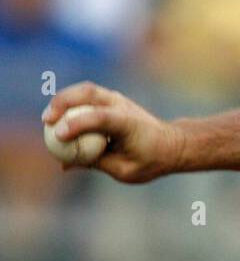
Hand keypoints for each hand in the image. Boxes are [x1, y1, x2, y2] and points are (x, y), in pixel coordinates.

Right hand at [42, 82, 184, 183]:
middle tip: (47, 121)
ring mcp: (117, 100)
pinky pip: (86, 96)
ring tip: (48, 118)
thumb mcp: (125, 170)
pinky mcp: (111, 100)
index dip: (77, 124)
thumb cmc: (151, 160)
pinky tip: (57, 118)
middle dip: (63, 103)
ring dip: (63, 100)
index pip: (100, 117)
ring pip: (85, 90)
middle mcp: (123, 106)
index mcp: (130, 123)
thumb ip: (95, 164)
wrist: (172, 144)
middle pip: (89, 93)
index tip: (58, 135)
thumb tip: (64, 164)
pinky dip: (70, 104)